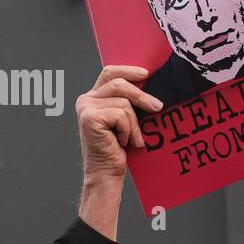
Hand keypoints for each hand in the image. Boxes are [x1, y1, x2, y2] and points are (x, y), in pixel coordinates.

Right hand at [75, 65, 162, 181]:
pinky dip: (127, 130)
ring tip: (132, 139)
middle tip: (157, 107)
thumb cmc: (117, 148)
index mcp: (93, 97)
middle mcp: (86, 100)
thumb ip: (128, 100)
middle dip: (141, 95)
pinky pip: (121, 115)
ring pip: (124, 102)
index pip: (110, 73)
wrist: (106, 172)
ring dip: (134, 124)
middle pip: (119, 84)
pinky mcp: (89, 118)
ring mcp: (85, 108)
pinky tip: (120, 142)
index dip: (128, 70)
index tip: (146, 74)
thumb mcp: (125, 119)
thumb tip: (149, 83)